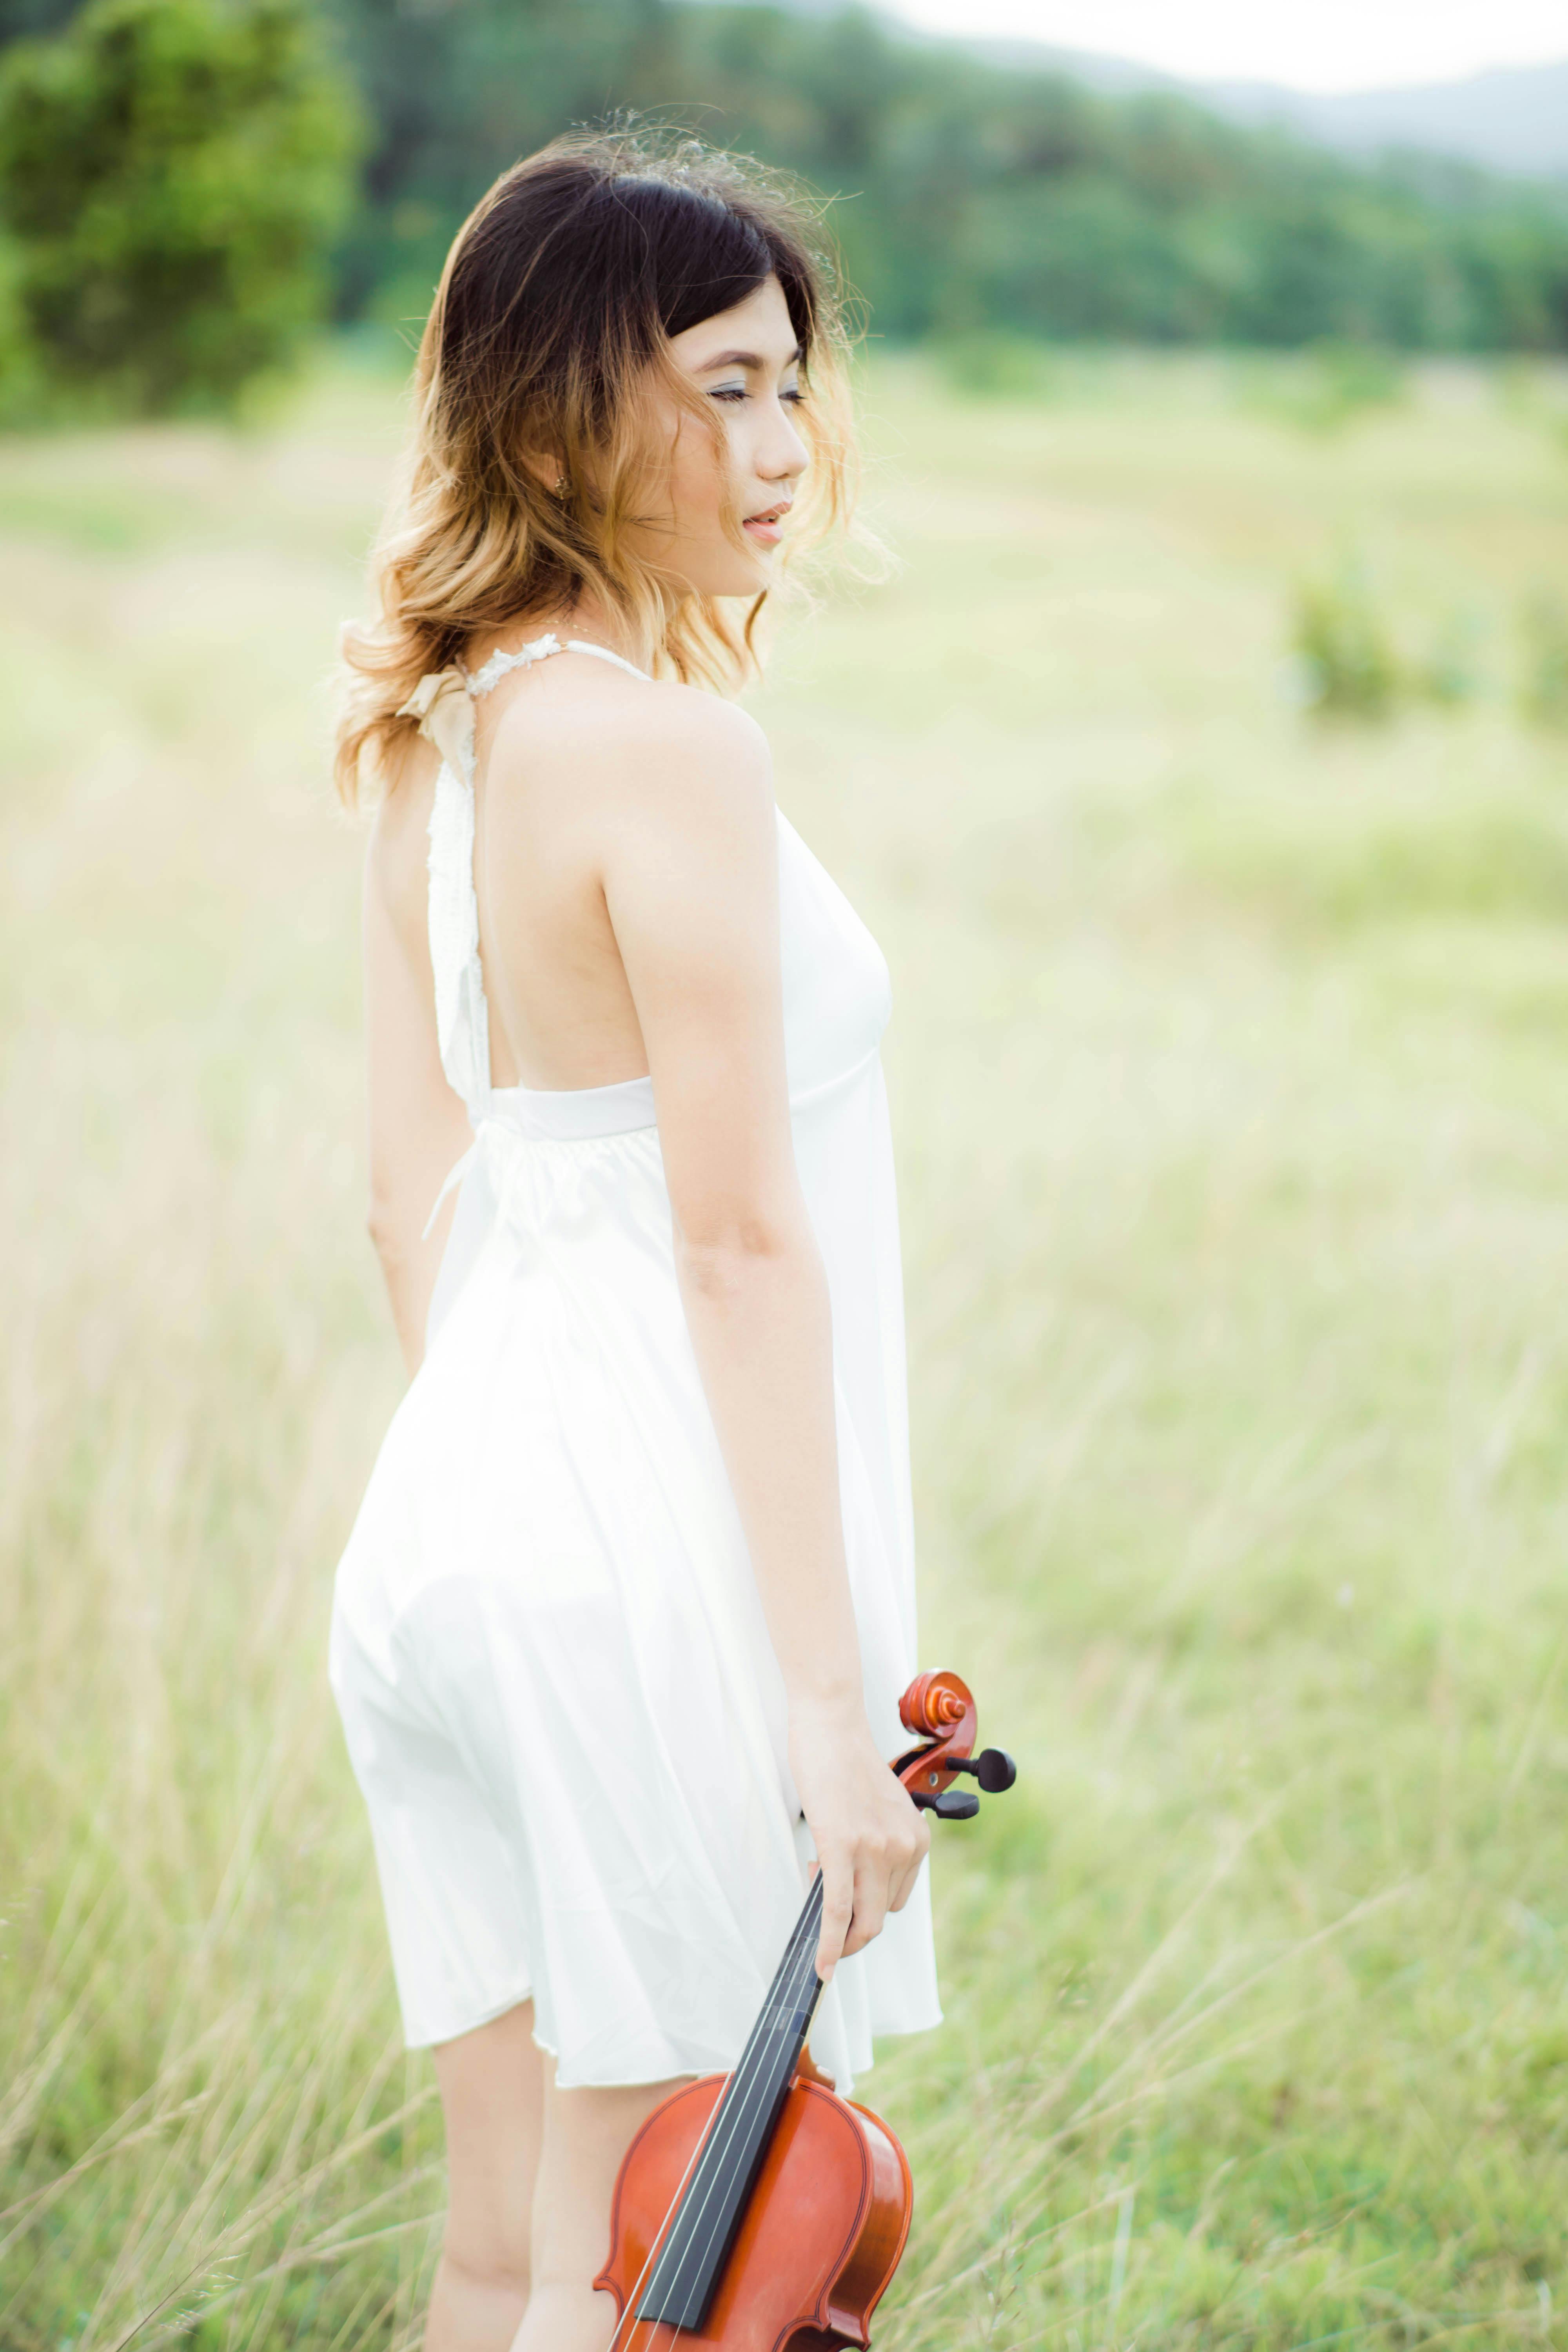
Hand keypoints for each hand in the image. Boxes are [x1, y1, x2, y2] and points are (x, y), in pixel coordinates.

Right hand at [787, 1694, 930, 1983]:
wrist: (831, 1725)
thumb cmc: (848, 1762)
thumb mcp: (880, 1810)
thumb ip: (877, 1846)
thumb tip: (852, 1883)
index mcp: (916, 1839)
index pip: (896, 1899)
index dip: (865, 1905)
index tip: (844, 1902)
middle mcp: (902, 1847)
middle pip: (880, 1918)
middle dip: (853, 1935)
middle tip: (828, 1930)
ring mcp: (874, 1848)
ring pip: (859, 1920)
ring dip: (836, 1934)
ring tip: (816, 1899)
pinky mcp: (842, 1847)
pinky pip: (836, 1910)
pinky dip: (828, 1943)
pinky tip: (821, 1963)